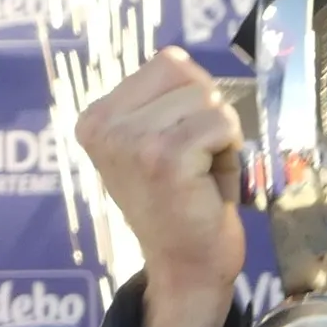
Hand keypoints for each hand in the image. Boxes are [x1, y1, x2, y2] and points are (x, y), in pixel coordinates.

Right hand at [72, 48, 249, 326]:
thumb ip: (166, 98)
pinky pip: (220, 123)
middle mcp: (104, 126)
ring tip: (201, 173)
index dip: (195, 97)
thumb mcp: (161, 140)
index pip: (168, 62)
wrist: (186, 265)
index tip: (184, 143)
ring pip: (207, 100)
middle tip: (196, 163)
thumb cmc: (184, 201)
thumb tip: (182, 61)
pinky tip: (209, 182)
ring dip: (220, 136)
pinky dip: (229, 150)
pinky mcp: (163, 157)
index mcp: (96, 117)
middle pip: (189, 77)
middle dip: (208, 117)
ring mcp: (131, 141)